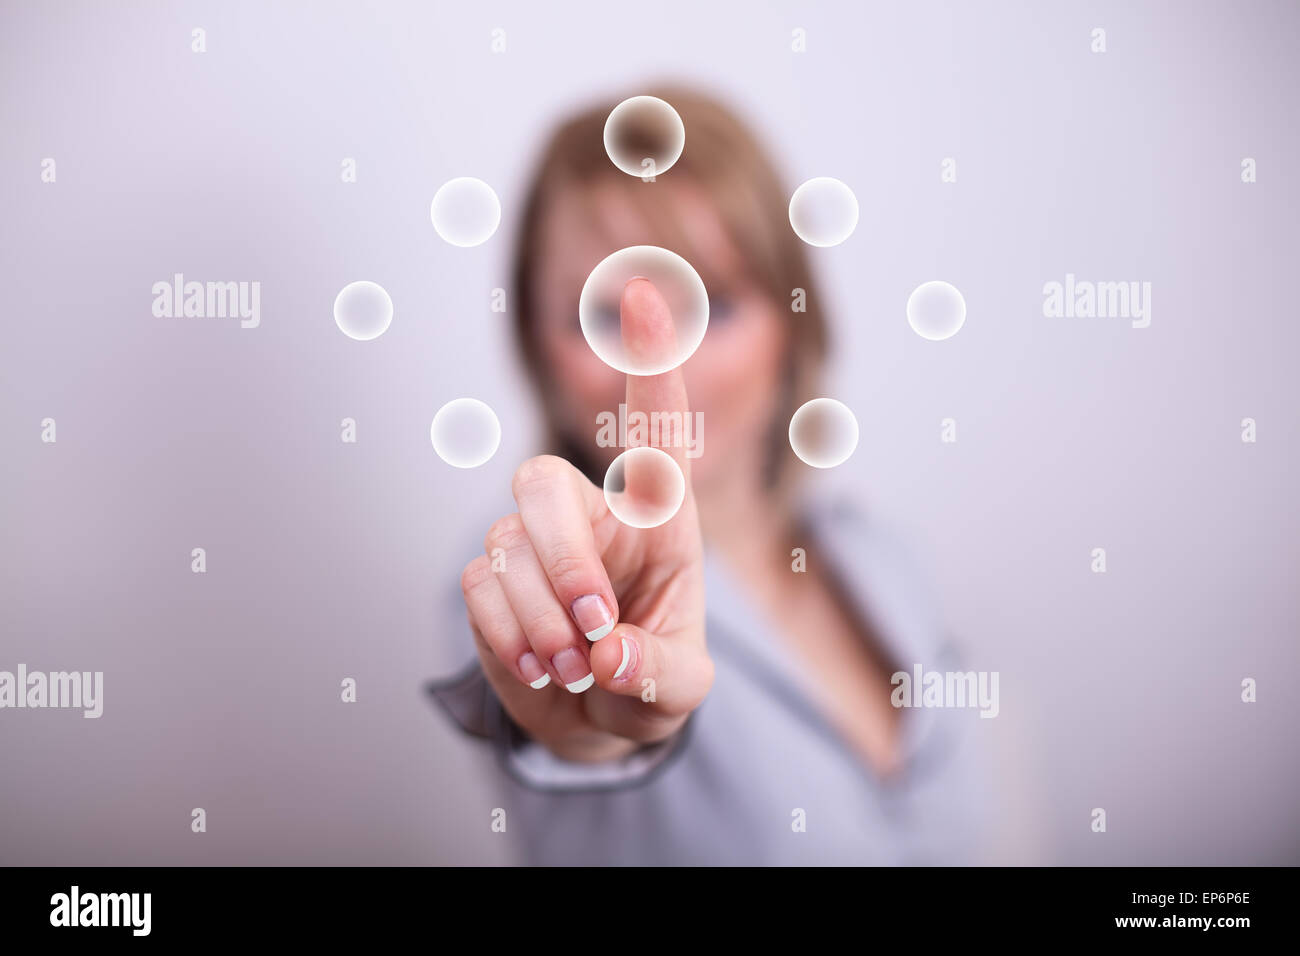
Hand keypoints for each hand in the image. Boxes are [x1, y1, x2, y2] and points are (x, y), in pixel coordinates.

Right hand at [458, 278, 711, 761]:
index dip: (649, 365)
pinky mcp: (489, 578)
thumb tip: (608, 655)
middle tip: (594, 631)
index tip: (642, 292)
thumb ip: (658, 673)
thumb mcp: (678, 688)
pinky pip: (479, 589)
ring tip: (575, 668)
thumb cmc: (650, 680)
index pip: (654, 431)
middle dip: (563, 561)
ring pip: (505, 549)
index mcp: (656, 518)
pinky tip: (539, 665)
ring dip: (542, 623)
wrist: (594, 720)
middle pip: (543, 483)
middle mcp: (589, 513)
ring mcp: (531, 541)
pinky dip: (508, 637)